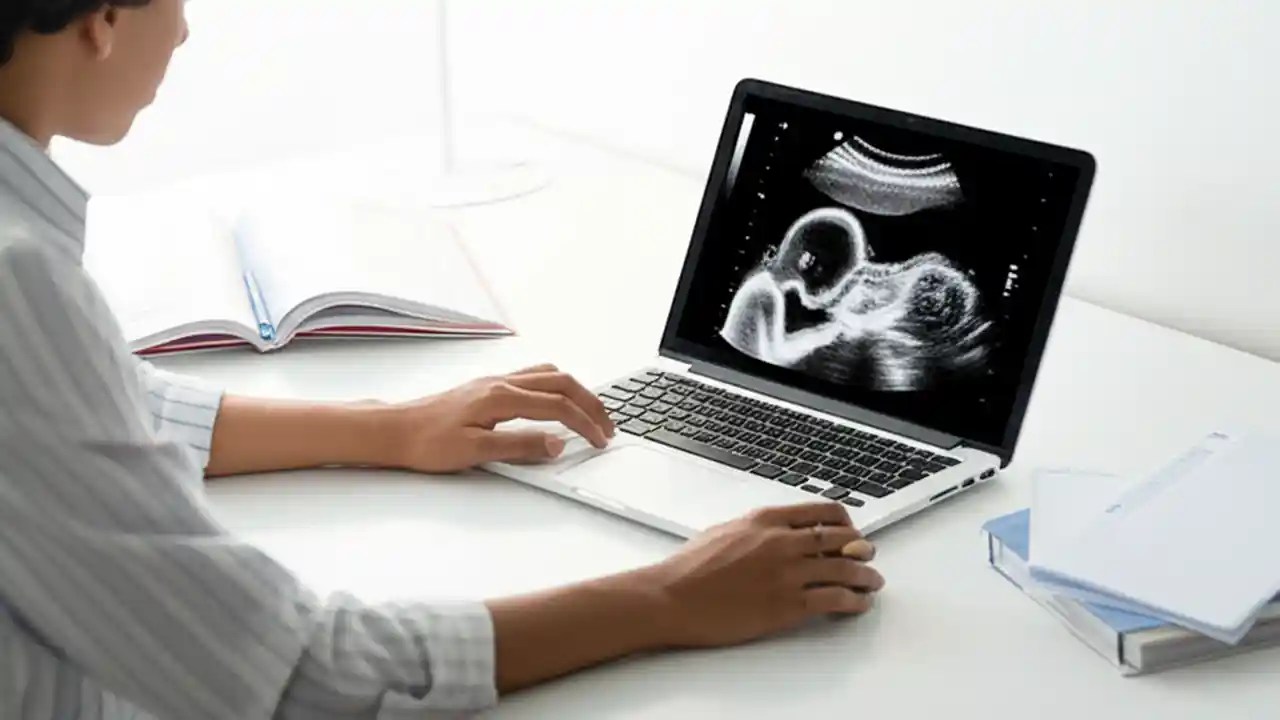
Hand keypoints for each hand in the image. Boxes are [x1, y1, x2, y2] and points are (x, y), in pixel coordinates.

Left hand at [387, 364, 615, 472]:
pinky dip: (555, 387)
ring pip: (549, 375)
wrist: (395, 430)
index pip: (557, 406)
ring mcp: (494, 382)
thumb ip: (518, 446)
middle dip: (590, 403)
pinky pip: (533, 377)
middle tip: (607, 425)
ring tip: (590, 412)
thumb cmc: (427, 442)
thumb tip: (555, 444)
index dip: (584, 423)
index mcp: (501, 397)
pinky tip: (555, 401)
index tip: (600, 440)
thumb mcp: (474, 451)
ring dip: (575, 391)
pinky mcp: (488, 387)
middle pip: (561, 383)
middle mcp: (501, 383)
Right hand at [642, 502, 882, 647]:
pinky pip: (836, 599)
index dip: (846, 522)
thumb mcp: (723, 531)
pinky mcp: (788, 605)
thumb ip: (756, 529)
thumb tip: (774, 531)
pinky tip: (858, 604)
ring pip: (846, 569)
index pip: (823, 511)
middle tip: (868, 557)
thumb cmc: (688, 569)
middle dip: (861, 548)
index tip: (851, 530)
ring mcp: (787, 573)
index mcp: (766, 520)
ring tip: (872, 583)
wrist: (671, 598)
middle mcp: (782, 542)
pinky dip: (855, 602)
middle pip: (842, 539)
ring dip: (866, 576)